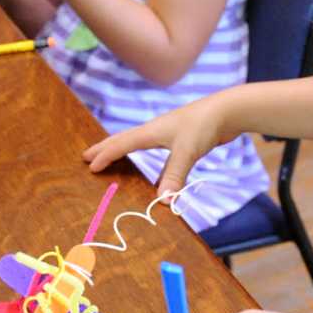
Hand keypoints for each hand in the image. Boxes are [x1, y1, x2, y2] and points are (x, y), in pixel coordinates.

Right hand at [82, 91, 228, 196]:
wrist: (226, 111)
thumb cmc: (204, 126)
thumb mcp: (187, 152)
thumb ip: (174, 175)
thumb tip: (162, 201)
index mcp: (150, 131)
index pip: (121, 144)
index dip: (105, 155)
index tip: (89, 166)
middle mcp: (154, 131)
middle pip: (122, 139)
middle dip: (104, 148)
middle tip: (85, 156)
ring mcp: (166, 134)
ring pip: (136, 143)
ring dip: (121, 151)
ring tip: (109, 157)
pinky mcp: (179, 140)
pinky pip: (152, 150)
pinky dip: (143, 159)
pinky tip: (148, 171)